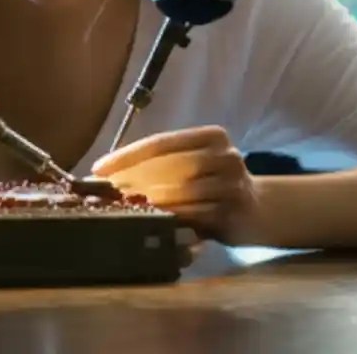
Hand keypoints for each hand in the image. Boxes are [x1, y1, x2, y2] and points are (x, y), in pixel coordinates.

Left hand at [91, 125, 261, 244]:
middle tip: (106, 193)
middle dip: (133, 180)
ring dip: (148, 202)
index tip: (98, 168)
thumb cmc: (213, 183)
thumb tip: (106, 174)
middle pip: (169, 166)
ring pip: (180, 193)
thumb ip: (160, 165)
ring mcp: (233, 184)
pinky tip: (150, 222)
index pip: (161, 142)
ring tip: (122, 208)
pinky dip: (169, 219)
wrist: (258, 209)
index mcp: (212, 135)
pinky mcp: (233, 213)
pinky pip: (193, 216)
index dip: (126, 156)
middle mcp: (226, 155)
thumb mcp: (193, 164)